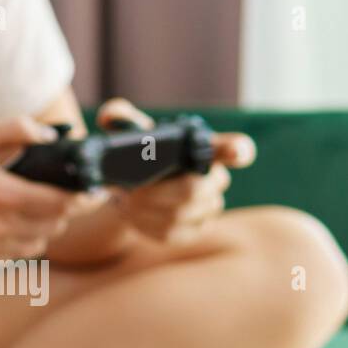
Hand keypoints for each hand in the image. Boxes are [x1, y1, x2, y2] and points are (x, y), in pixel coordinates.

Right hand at [0, 118, 107, 259]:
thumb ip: (14, 130)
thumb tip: (49, 133)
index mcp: (1, 195)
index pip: (58, 205)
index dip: (82, 198)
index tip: (94, 188)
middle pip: (53, 225)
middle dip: (66, 208)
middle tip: (73, 190)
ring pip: (38, 242)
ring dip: (48, 224)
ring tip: (46, 204)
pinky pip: (18, 253)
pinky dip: (28, 237)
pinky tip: (21, 220)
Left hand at [86, 98, 256, 242]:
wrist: (129, 186)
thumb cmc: (136, 152)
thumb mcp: (125, 131)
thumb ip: (118, 115)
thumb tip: (109, 117)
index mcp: (205, 148)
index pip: (236, 148)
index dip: (238, 150)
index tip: (234, 151)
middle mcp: (214, 179)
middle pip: (196, 189)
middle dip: (160, 191)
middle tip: (132, 189)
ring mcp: (207, 208)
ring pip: (181, 214)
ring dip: (148, 209)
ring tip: (126, 200)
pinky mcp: (192, 231)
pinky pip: (171, 232)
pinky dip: (146, 224)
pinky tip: (133, 214)